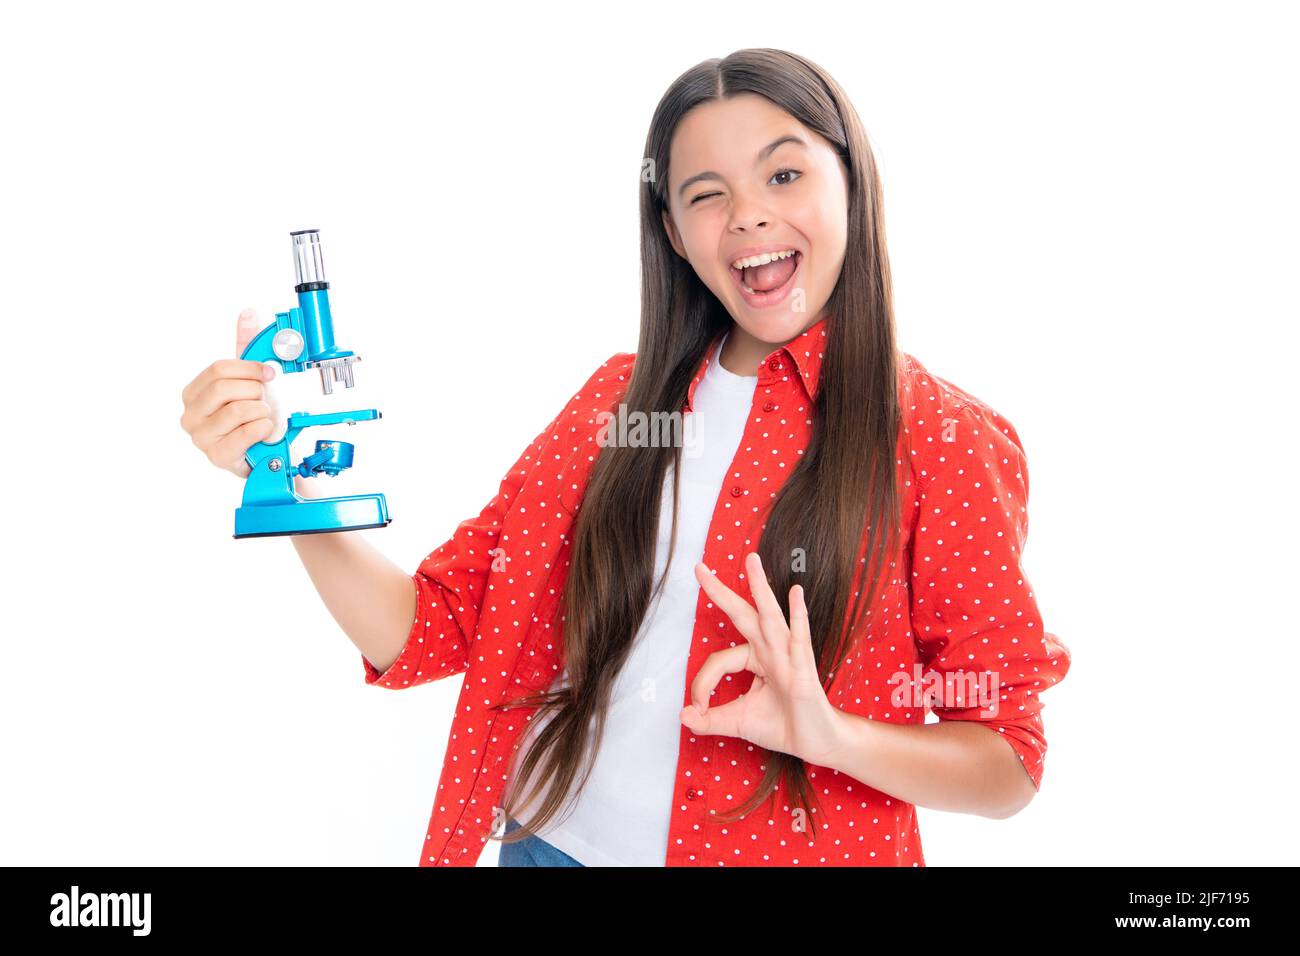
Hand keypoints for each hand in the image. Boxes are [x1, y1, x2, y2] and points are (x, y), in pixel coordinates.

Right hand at [178, 308, 279, 478]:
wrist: (264, 453)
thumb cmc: (251, 417)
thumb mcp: (248, 381)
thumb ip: (246, 348)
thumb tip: (248, 314)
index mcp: (194, 393)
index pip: (219, 369)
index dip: (250, 368)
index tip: (270, 373)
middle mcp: (191, 415)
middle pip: (225, 388)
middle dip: (255, 390)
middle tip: (267, 397)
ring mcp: (201, 438)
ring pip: (236, 410)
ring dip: (261, 410)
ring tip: (265, 415)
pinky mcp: (218, 456)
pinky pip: (244, 433)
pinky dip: (263, 428)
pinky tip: (266, 429)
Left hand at [680, 552, 845, 766]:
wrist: (816, 743)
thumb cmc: (782, 725)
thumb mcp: (737, 722)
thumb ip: (709, 720)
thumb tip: (683, 716)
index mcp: (754, 658)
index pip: (719, 660)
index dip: (702, 684)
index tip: (697, 708)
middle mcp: (770, 650)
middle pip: (742, 614)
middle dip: (720, 591)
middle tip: (699, 568)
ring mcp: (788, 656)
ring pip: (770, 616)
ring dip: (760, 587)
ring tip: (752, 560)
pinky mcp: (804, 669)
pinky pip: (800, 638)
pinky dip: (798, 615)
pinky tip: (795, 594)